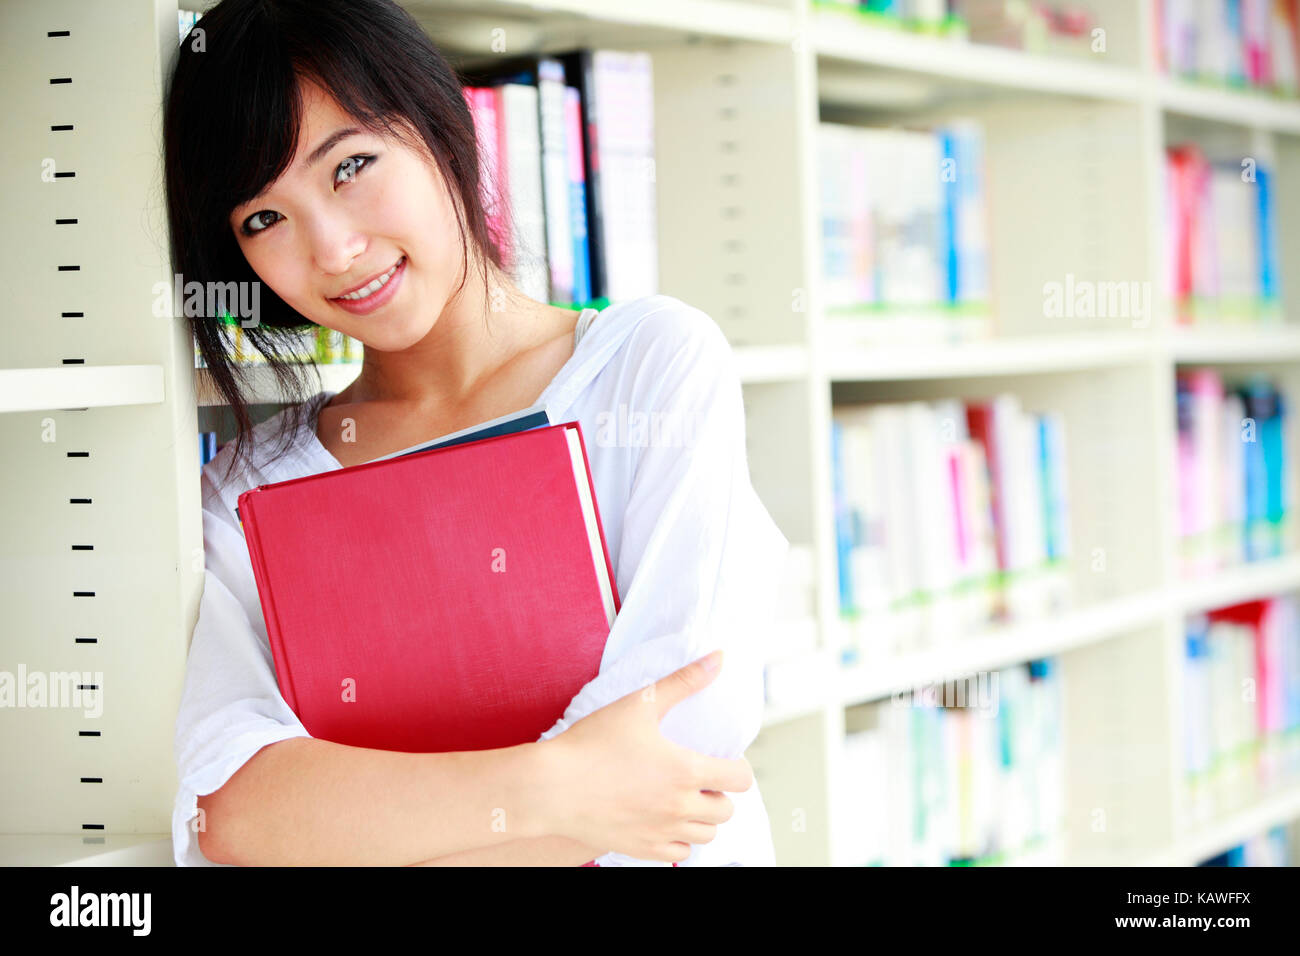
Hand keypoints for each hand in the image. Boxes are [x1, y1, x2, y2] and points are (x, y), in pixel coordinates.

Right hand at [537, 650, 752, 862]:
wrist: (551, 786)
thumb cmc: (592, 743)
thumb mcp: (640, 703)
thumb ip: (683, 681)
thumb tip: (718, 659)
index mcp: (685, 771)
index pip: (740, 779)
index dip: (737, 767)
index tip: (721, 760)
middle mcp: (679, 806)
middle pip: (726, 810)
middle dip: (719, 793)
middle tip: (700, 778)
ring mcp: (661, 831)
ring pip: (706, 835)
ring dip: (702, 818)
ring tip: (684, 799)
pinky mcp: (641, 849)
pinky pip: (680, 854)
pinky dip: (680, 839)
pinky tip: (665, 820)